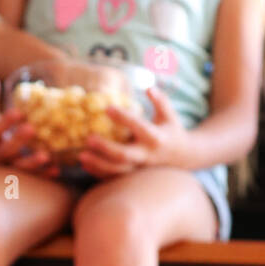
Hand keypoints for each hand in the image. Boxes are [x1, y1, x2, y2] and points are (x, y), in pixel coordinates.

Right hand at [0, 77, 59, 175]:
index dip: (5, 122)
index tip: (18, 112)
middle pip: (6, 150)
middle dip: (18, 140)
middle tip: (31, 129)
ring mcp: (9, 169)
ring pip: (19, 167)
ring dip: (32, 162)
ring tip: (45, 156)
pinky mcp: (21, 179)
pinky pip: (33, 178)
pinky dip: (44, 174)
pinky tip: (56, 169)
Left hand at [78, 86, 195, 177]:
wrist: (183, 158)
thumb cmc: (172, 131)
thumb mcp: (170, 115)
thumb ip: (161, 101)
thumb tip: (149, 87)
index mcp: (156, 137)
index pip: (139, 126)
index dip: (123, 118)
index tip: (107, 108)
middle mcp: (147, 155)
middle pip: (124, 155)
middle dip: (105, 148)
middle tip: (88, 138)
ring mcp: (139, 168)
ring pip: (117, 170)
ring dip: (98, 164)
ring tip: (81, 156)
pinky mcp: (133, 176)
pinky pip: (114, 178)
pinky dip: (99, 172)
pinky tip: (85, 164)